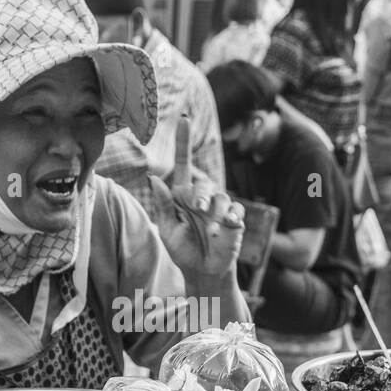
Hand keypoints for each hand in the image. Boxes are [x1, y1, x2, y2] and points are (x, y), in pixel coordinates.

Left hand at [150, 117, 244, 278]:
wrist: (202, 271)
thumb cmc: (183, 250)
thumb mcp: (166, 229)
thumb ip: (163, 205)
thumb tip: (154, 179)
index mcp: (183, 195)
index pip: (183, 163)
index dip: (183, 141)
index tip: (183, 119)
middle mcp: (202, 197)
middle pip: (203, 183)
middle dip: (199, 195)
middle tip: (196, 209)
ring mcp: (220, 208)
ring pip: (221, 196)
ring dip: (214, 211)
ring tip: (211, 229)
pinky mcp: (235, 220)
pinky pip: (236, 211)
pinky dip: (232, 216)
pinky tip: (228, 225)